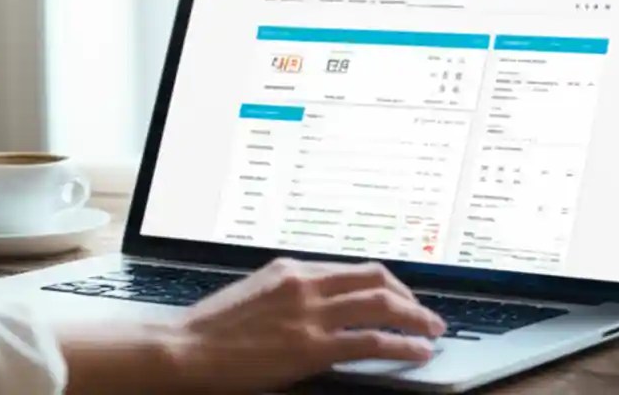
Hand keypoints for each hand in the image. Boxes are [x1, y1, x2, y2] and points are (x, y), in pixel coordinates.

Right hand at [167, 257, 445, 392]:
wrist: (186, 350)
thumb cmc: (210, 330)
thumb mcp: (254, 295)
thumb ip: (288, 294)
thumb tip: (317, 306)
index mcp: (290, 268)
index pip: (351, 269)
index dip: (384, 283)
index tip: (398, 296)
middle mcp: (305, 283)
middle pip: (374, 278)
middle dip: (408, 295)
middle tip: (425, 313)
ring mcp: (310, 313)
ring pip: (381, 304)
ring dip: (415, 317)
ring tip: (432, 330)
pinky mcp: (312, 346)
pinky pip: (371, 341)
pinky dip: (402, 344)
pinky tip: (417, 350)